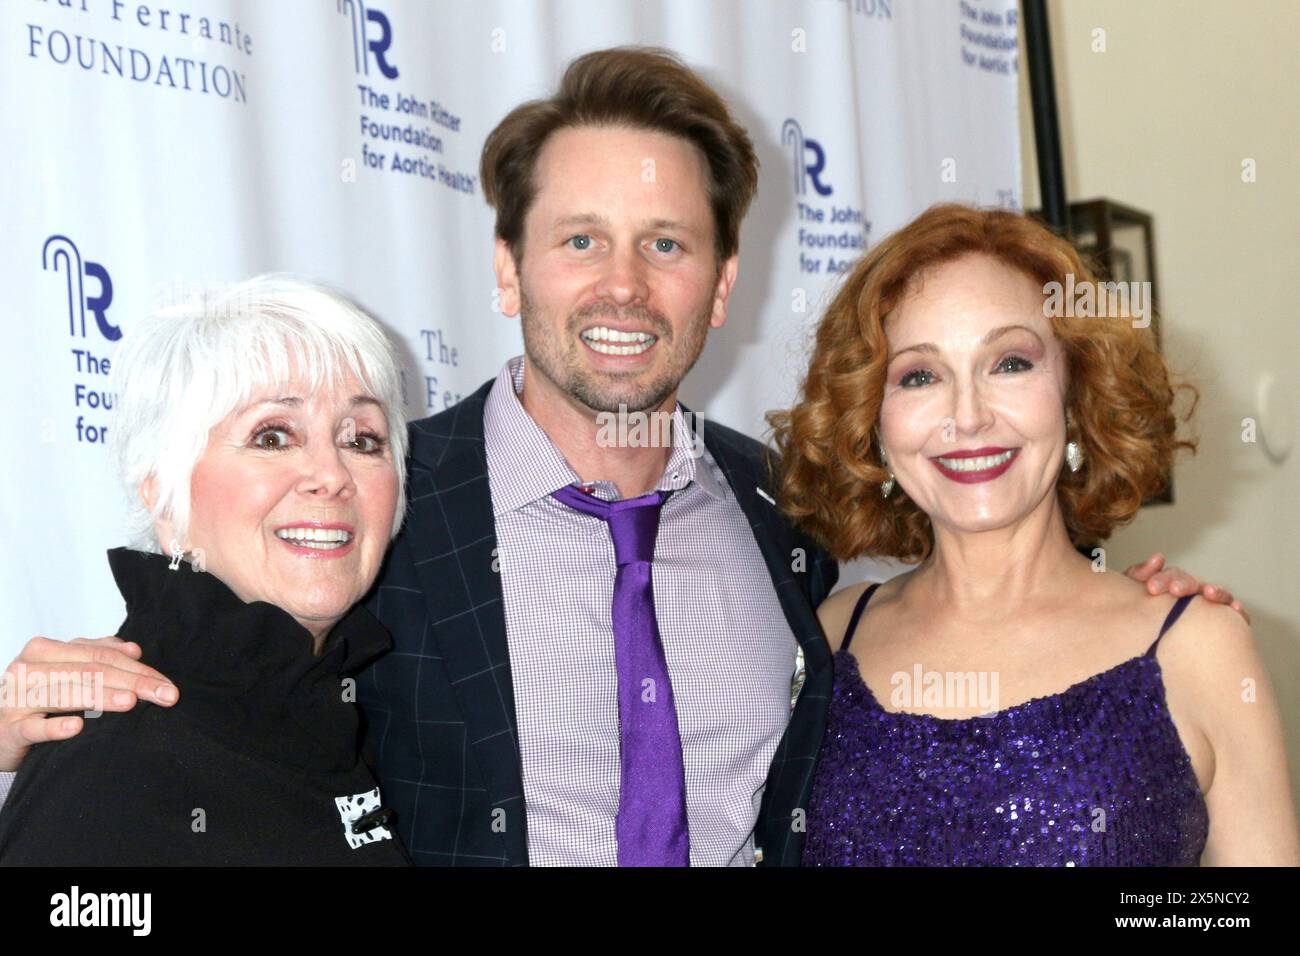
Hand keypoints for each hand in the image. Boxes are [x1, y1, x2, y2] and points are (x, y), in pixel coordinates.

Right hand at [0, 635, 177, 771]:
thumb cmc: (36, 699)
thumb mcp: (65, 672)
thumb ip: (97, 656)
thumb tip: (134, 649)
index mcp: (46, 650)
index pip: (101, 656)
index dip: (138, 669)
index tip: (168, 686)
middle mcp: (29, 668)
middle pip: (90, 671)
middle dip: (133, 683)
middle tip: (165, 696)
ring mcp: (16, 698)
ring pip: (65, 693)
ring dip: (100, 697)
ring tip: (131, 702)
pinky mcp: (8, 728)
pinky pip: (33, 727)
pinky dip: (55, 726)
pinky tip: (77, 726)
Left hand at [1124, 553, 1249, 623]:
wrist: (1157, 648)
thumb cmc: (1144, 617)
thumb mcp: (1136, 595)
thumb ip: (1139, 575)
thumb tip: (1158, 558)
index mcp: (1173, 584)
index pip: (1171, 575)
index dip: (1162, 578)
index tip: (1152, 588)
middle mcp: (1194, 592)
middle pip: (1193, 582)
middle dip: (1184, 584)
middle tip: (1174, 590)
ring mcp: (1212, 604)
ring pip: (1217, 594)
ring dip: (1216, 591)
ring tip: (1209, 593)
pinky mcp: (1229, 621)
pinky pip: (1238, 615)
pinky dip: (1238, 609)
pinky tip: (1236, 609)